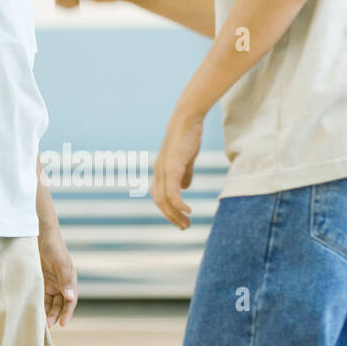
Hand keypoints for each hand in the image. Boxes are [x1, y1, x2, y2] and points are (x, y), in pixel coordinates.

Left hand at [38, 226, 78, 327]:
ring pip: (49, 303)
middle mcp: (60, 284)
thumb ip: (66, 280)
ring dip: (45, 312)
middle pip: (59, 305)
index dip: (67, 313)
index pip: (70, 301)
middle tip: (46, 327)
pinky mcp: (38, 281)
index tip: (62, 324)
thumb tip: (71, 298)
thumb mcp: (60, 263)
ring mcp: (49, 283)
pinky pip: (38, 297)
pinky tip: (30, 311)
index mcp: (69, 280)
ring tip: (38, 323)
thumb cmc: (52, 246)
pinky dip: (36, 305)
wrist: (38, 233)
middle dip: (54, 316)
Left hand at [151, 108, 203, 229]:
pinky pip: (172, 191)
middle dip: (171, 217)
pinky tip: (188, 211)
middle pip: (160, 202)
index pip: (160, 196)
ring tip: (187, 224)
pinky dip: (178, 204)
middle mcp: (158, 172)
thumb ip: (185, 173)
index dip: (168, 210)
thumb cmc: (187, 135)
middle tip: (184, 227)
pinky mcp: (172, 166)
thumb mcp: (186, 158)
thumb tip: (185, 188)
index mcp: (160, 171)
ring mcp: (164, 170)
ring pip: (165, 200)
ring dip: (175, 214)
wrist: (187, 118)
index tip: (180, 220)